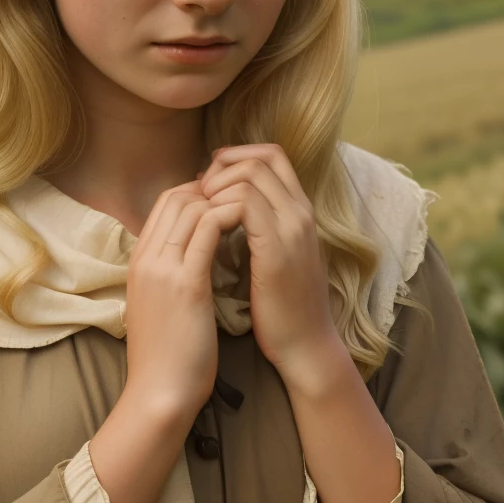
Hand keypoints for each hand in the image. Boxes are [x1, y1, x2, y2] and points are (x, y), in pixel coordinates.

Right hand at [124, 179, 236, 421]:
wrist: (159, 393)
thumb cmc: (167, 357)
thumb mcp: (160, 306)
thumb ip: (170, 277)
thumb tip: (193, 260)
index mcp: (138, 262)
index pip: (164, 204)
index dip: (197, 194)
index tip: (226, 203)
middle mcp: (146, 258)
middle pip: (176, 196)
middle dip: (212, 190)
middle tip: (243, 202)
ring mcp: (162, 268)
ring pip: (191, 205)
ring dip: (224, 201)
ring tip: (251, 214)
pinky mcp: (185, 283)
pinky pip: (208, 228)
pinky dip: (231, 218)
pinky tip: (251, 228)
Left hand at [198, 143, 340, 382]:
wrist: (304, 346)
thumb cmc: (283, 307)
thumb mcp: (274, 257)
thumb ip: (260, 228)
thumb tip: (223, 205)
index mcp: (300, 212)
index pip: (273, 156)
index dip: (237, 157)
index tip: (211, 178)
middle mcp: (301, 213)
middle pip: (262, 157)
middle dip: (223, 165)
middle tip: (200, 190)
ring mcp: (292, 228)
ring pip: (251, 174)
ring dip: (216, 185)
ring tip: (199, 209)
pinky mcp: (277, 249)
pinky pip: (245, 203)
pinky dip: (219, 206)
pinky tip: (206, 227)